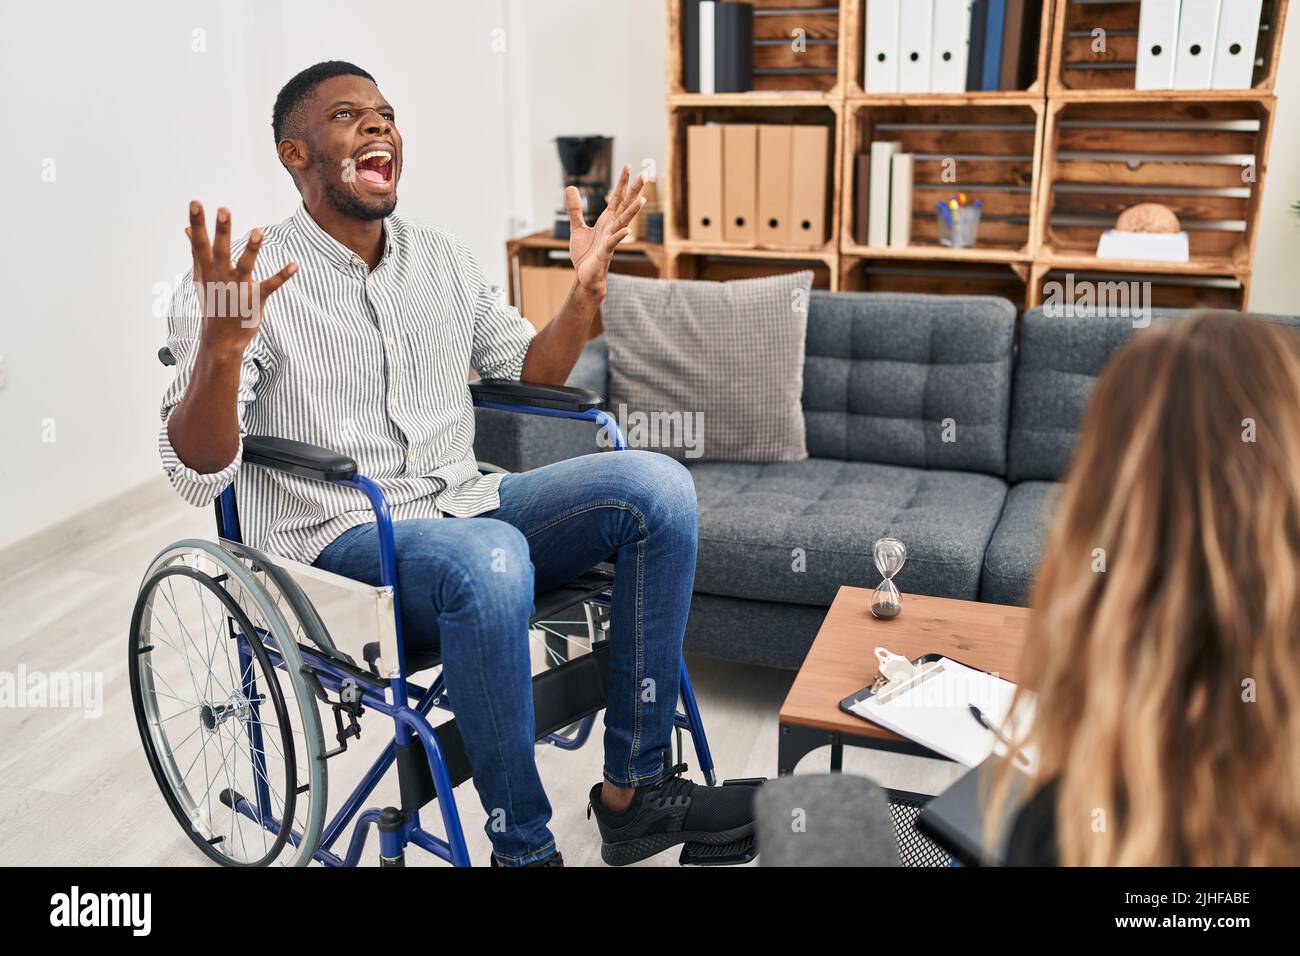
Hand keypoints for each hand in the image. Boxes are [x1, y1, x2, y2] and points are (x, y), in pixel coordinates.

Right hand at [185, 201, 297, 359]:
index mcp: (207, 270)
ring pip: (245, 266)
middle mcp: (221, 277)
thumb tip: (187, 228)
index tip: (195, 202)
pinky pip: (271, 285)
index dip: (198, 223)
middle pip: (220, 251)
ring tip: (258, 230)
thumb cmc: (212, 302)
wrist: (221, 339)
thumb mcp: (201, 277)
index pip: (200, 243)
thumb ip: (196, 251)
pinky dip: (283, 275)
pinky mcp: (256, 299)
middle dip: (222, 231)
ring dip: (252, 249)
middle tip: (224, 210)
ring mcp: (238, 288)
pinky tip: (295, 264)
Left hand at [566, 164, 646, 296]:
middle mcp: (612, 227)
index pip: (616, 197)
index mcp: (607, 220)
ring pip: (624, 222)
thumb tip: (570, 187)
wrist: (586, 276)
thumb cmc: (585, 254)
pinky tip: (628, 229)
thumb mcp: (577, 228)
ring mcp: (611, 239)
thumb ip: (575, 209)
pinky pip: (613, 242)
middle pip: (625, 205)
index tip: (629, 165)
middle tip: (645, 174)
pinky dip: (620, 236)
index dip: (622, 182)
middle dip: (635, 190)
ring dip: (633, 211)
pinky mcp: (605, 253)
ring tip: (643, 199)